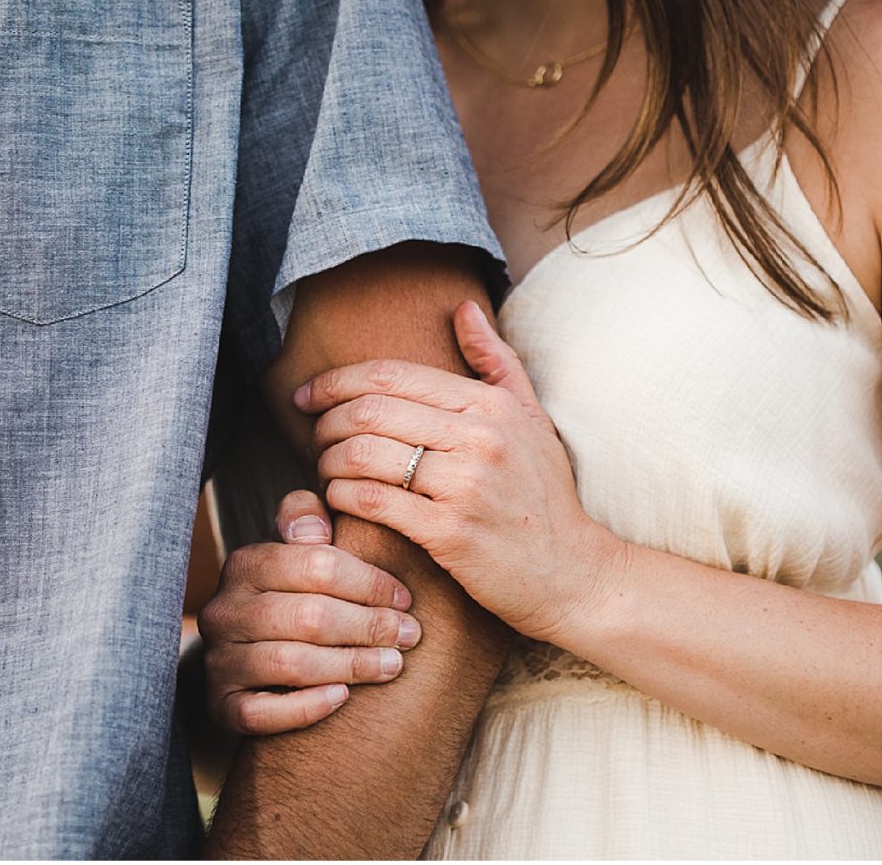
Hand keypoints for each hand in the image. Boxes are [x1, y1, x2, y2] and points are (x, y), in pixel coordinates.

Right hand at [198, 489, 421, 734]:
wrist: (251, 659)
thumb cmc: (295, 595)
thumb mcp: (299, 552)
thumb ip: (307, 520)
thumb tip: (317, 527)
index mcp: (246, 564)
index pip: (317, 565)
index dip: (370, 583)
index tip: (406, 599)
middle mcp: (225, 611)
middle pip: (309, 615)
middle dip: (369, 626)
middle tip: (409, 635)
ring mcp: (220, 660)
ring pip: (289, 662)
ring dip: (351, 665)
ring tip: (392, 665)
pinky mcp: (223, 706)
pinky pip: (260, 713)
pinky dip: (305, 707)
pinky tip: (342, 699)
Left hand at [296, 301, 629, 643]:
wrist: (573, 573)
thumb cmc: (546, 497)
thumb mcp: (534, 420)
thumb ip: (497, 362)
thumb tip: (465, 308)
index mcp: (492, 405)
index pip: (391, 376)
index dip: (336, 381)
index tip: (308, 395)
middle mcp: (480, 438)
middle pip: (369, 412)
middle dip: (325, 423)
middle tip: (315, 438)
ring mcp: (465, 485)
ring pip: (362, 455)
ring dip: (328, 462)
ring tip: (326, 470)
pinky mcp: (449, 533)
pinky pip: (371, 501)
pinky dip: (342, 496)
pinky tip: (340, 500)